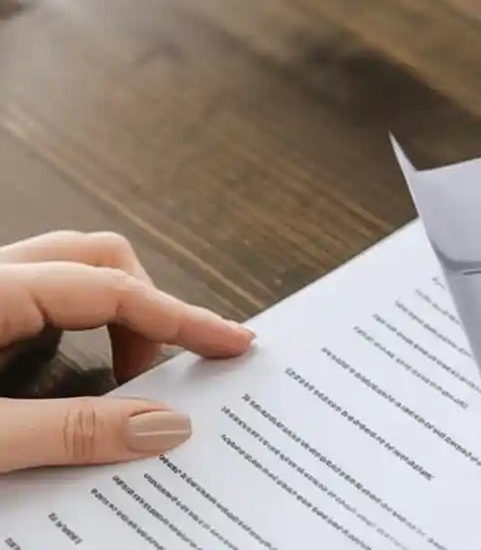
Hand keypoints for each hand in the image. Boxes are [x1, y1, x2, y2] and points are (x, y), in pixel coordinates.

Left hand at [0, 231, 253, 473]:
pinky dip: (71, 327)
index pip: (117, 288)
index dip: (182, 318)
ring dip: (110, 314)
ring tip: (124, 374)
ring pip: (66, 274)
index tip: (233, 343)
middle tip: (160, 376)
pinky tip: (67, 371)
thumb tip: (165, 427)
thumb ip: (73, 430)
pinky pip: (37, 299)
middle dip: (148, 309)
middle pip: (98, 260)